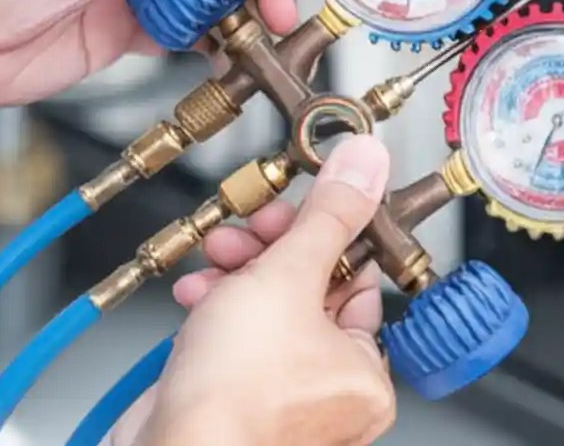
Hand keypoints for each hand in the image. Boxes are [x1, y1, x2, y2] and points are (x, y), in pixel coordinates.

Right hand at [111, 136, 395, 445]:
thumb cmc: (232, 398)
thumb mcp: (287, 277)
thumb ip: (327, 217)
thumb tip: (366, 166)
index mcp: (364, 371)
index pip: (359, 275)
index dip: (326, 229)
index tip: (302, 200)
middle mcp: (329, 389)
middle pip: (309, 288)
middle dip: (271, 249)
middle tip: (252, 228)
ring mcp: (280, 394)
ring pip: (267, 309)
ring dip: (238, 272)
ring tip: (218, 258)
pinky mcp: (234, 395)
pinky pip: (236, 337)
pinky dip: (217, 308)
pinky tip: (197, 293)